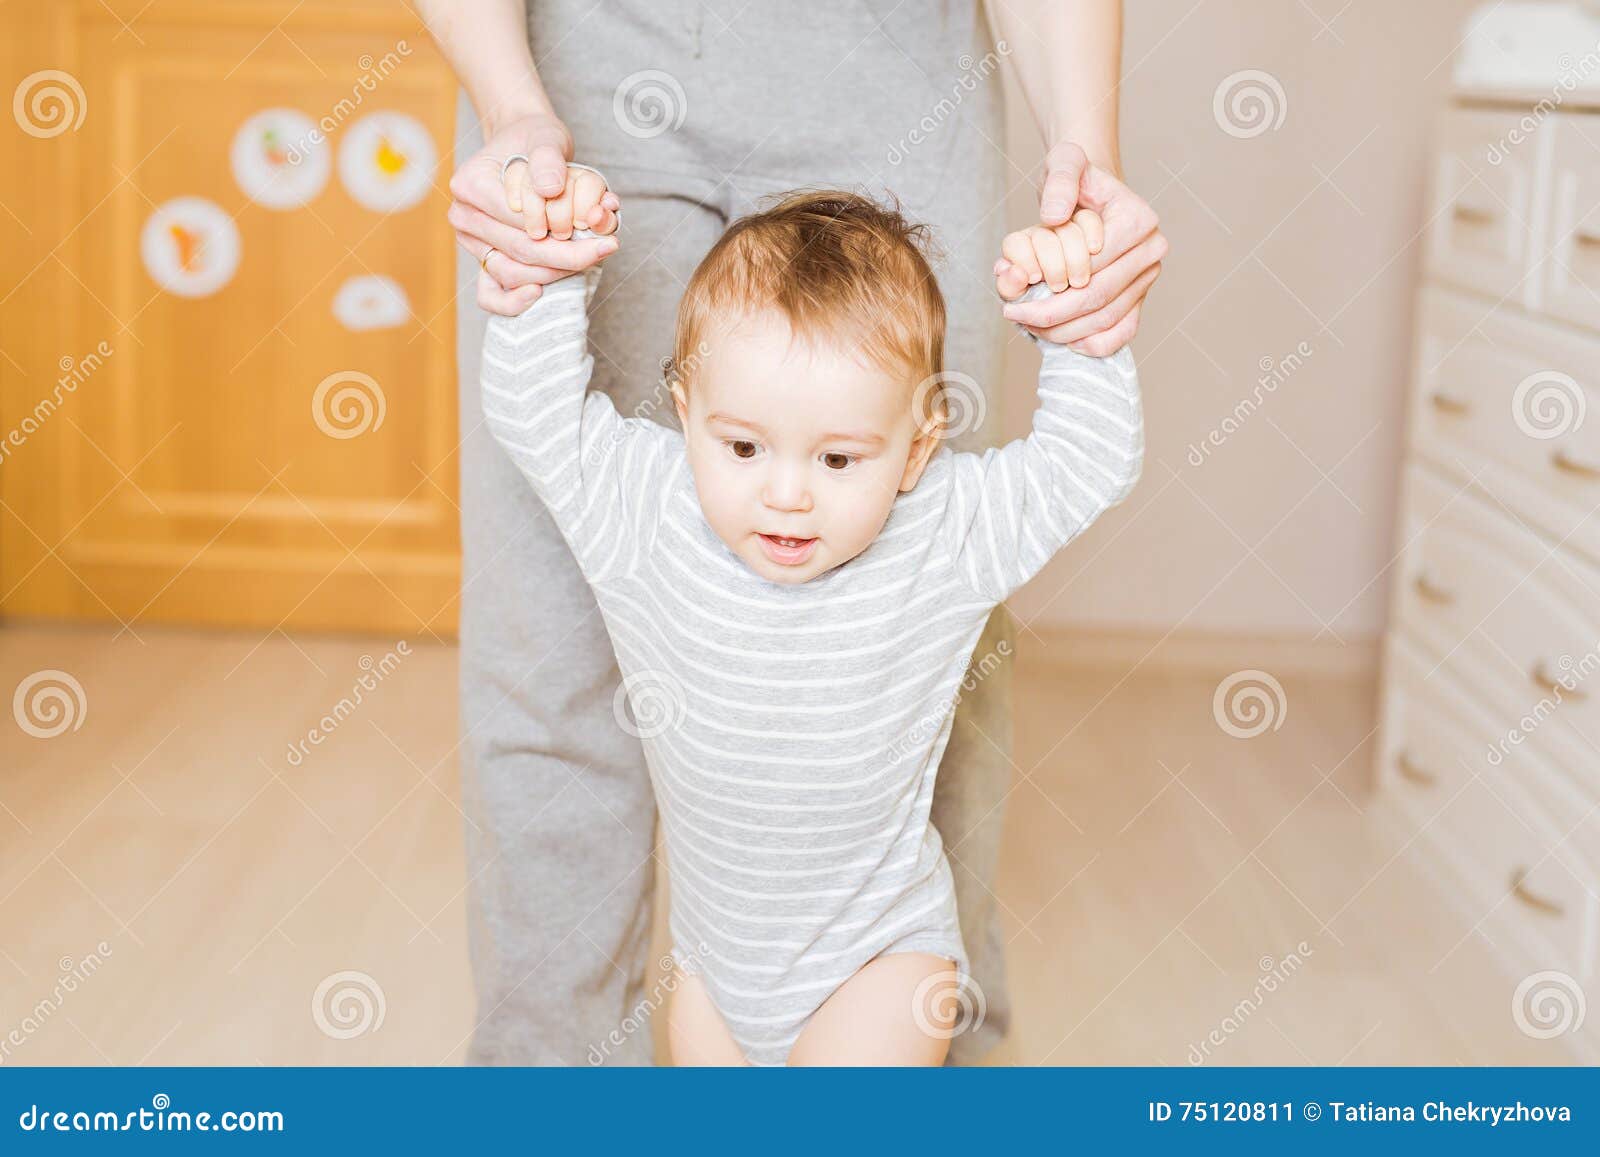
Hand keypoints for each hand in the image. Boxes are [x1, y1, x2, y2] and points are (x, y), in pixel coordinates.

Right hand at [446, 112, 621, 315]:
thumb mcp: (546, 137)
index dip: (562, 234)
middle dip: (567, 256)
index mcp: (470, 185)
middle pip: (519, 250)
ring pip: (513, 272)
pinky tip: (541, 294)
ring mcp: (471, 241)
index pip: (521, 222)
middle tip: (605, 249)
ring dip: (555, 273)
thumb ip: (548, 157)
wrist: (522, 146)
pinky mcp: (481, 258)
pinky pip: (492, 293)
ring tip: (590, 258)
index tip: (601, 236)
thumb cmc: (534, 141)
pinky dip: (515, 300)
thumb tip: (549, 189)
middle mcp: (464, 216)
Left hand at [1004, 141, 1167, 355]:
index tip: (1015, 294)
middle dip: (1052, 314)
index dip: (1051, 284)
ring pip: (1106, 318)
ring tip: (1029, 326)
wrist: (1093, 193)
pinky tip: (1061, 340)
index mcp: (1138, 219)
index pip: (1092, 266)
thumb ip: (1059, 182)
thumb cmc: (1076, 179)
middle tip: (1015, 316)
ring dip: (1064, 331)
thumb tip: (1054, 217)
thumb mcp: (1064, 163)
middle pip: (1098, 296)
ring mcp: (1149, 277)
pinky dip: (1091, 344)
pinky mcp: (1141, 298)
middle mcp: (1151, 250)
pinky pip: (1120, 332)